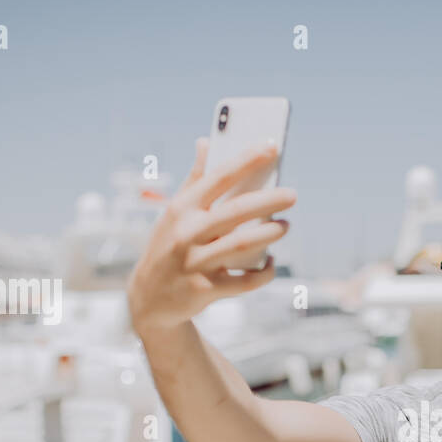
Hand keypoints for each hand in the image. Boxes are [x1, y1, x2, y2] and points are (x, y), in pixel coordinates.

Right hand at [127, 137, 296, 334]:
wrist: (149, 299)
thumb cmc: (168, 247)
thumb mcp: (174, 213)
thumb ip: (194, 179)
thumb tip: (205, 142)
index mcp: (181, 208)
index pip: (218, 177)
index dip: (246, 160)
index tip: (272, 146)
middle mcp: (186, 233)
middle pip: (235, 211)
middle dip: (269, 200)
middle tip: (292, 195)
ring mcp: (195, 263)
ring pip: (242, 244)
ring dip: (270, 233)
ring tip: (286, 225)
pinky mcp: (205, 289)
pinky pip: (245, 280)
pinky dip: (263, 272)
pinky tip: (271, 262)